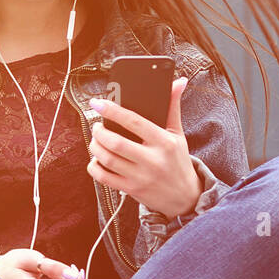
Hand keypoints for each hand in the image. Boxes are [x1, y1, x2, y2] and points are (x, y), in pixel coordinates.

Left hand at [86, 76, 202, 218]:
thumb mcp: (177, 134)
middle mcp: (152, 160)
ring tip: (95, 140)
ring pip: (107, 159)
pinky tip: (96, 159)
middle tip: (96, 126)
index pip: (134, 122)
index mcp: (164, 142)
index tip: (97, 103)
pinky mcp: (131, 190)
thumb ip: (173, 108)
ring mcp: (140, 177)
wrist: (184, 197)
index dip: (113, 110)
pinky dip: (94, 166)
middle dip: (99, 131)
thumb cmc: (177, 161)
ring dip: (95, 147)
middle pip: (115, 142)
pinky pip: (103, 178)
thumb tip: (178, 81)